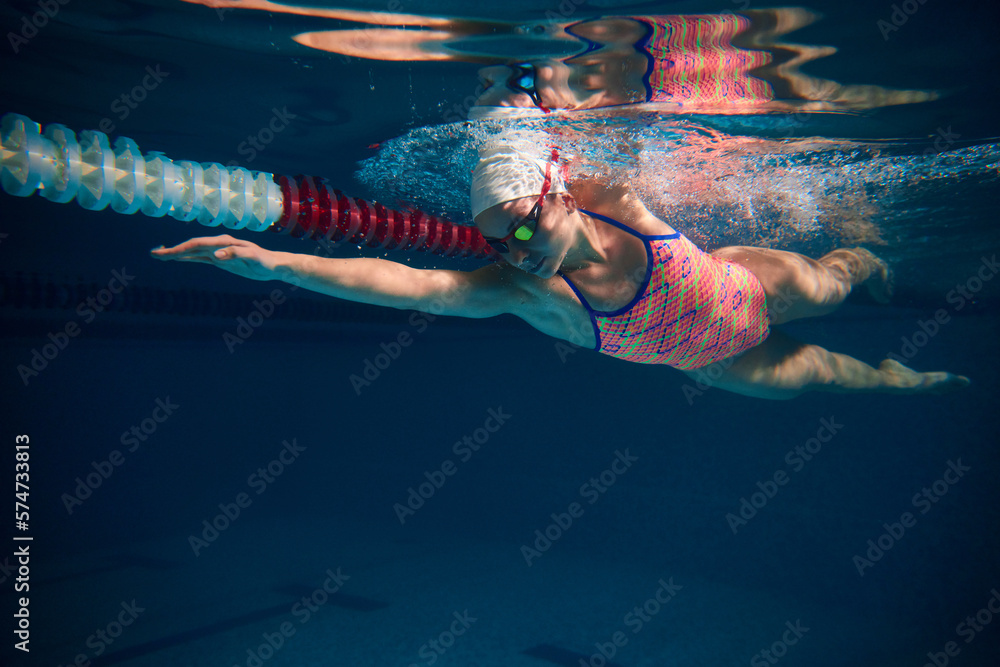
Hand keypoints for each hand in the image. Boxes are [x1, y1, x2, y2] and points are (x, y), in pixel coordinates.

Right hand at [151, 235, 279, 281]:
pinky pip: (201, 258)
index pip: (197, 245)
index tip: (165, 253)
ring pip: (193, 252)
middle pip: (191, 246)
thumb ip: (235, 254)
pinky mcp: (221, 260)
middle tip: (154, 254)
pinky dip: (188, 258)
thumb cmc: (265, 261)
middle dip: (172, 251)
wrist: (274, 264)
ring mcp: (218, 252)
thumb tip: (214, 255)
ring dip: (177, 253)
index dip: (180, 249)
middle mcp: (218, 245)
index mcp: (224, 242)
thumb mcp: (253, 258)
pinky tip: (179, 259)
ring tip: (160, 255)